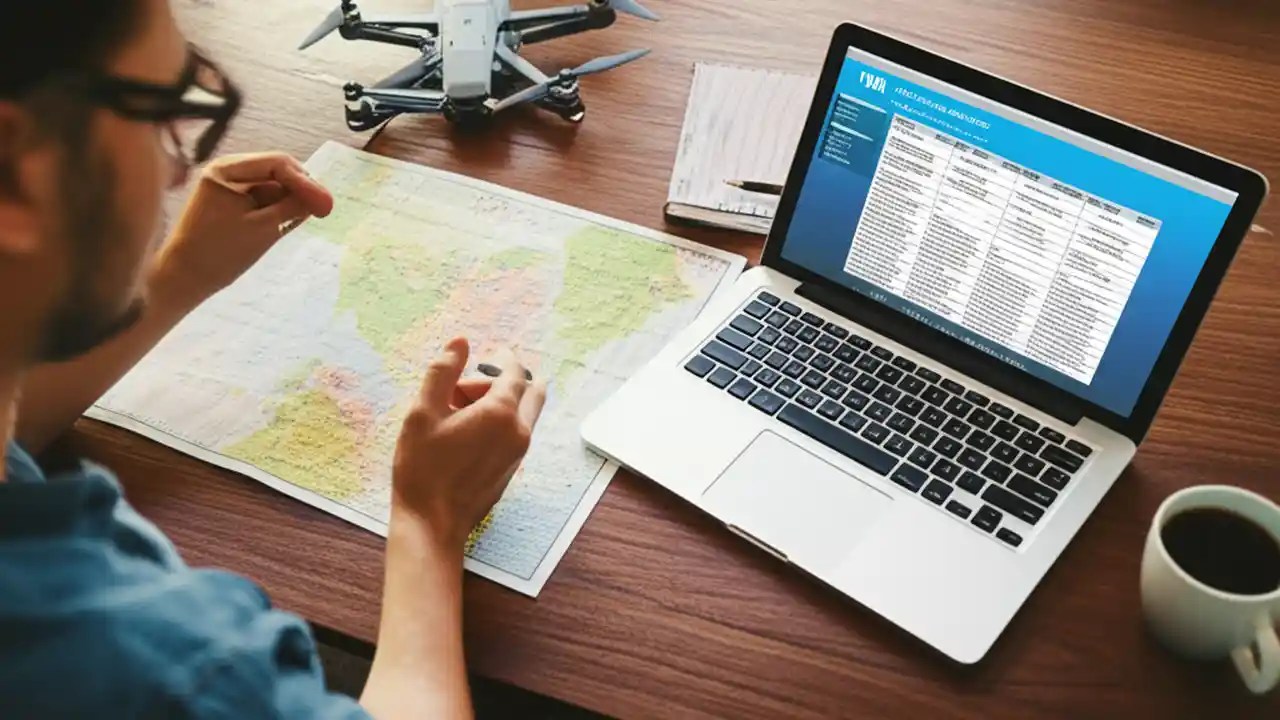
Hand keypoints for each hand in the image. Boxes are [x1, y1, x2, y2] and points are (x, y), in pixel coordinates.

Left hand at [149, 152, 333, 310]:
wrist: (184, 277)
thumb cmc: (220, 252)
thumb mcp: (264, 228)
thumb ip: (294, 207)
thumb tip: (323, 197)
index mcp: (227, 169)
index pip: (278, 164)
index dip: (306, 182)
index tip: (326, 204)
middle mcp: (228, 171)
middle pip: (276, 171)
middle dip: (301, 189)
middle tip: (324, 210)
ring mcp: (229, 187)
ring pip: (272, 186)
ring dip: (291, 200)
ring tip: (307, 217)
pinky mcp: (231, 204)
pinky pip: (262, 200)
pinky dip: (278, 208)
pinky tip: (291, 220)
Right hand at [391, 338, 546, 550]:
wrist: (433, 524)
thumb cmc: (422, 469)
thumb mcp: (422, 413)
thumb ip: (442, 372)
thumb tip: (460, 341)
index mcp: (501, 413)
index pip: (515, 370)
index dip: (501, 358)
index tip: (485, 354)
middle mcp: (519, 431)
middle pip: (530, 389)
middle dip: (500, 380)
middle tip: (462, 390)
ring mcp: (519, 452)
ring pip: (523, 412)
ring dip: (498, 403)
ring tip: (454, 415)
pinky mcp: (512, 468)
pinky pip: (514, 433)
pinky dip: (497, 423)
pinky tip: (461, 435)